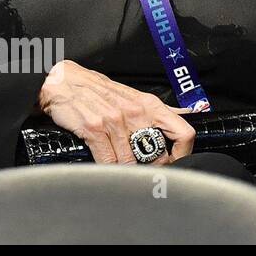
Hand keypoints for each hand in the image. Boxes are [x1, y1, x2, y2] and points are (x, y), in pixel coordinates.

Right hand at [38, 60, 195, 164]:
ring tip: (126, 172)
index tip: (178, 164)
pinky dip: (109, 169)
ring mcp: (115, 121)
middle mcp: (136, 113)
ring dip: (128, 171)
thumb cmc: (103, 92)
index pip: (183, 133)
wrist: (67, 82)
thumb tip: (187, 116)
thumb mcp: (137, 98)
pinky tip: (109, 168)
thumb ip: (161, 111)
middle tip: (147, 172)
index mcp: (151, 106)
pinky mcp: (95, 129)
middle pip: (156, 153)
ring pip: (131, 161)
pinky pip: (108, 160)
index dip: (184, 154)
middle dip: (152, 167)